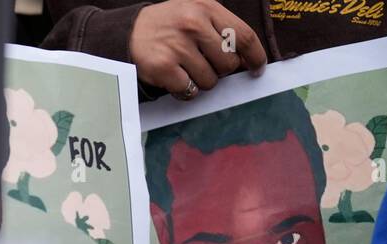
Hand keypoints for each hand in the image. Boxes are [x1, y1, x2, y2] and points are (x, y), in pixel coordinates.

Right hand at [129, 0, 267, 99]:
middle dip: (221, 70)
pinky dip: (186, 91)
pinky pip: (189, 91)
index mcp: (207, 8)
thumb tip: (246, 59)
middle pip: (229, 63)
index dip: (255, 57)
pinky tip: (177, 80)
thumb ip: (220, 28)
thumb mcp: (195, 11)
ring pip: (210, 80)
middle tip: (206, 65)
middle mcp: (194, 25)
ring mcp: (178, 47)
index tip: (257, 69)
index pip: (244, 36)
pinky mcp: (163, 68)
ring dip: (202, 82)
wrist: (129, 32)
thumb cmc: (168, 24)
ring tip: (187, 70)